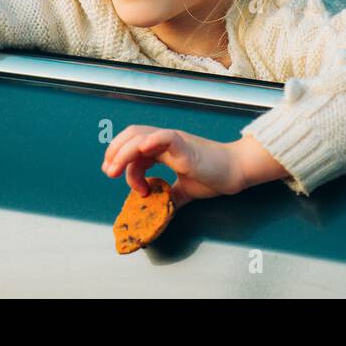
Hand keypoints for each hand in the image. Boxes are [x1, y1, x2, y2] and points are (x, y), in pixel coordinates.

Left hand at [101, 125, 245, 208]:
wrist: (236, 171)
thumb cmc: (214, 176)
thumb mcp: (184, 191)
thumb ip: (168, 196)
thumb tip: (156, 210)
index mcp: (163, 149)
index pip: (133, 147)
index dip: (120, 159)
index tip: (115, 175)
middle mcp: (165, 142)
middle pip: (131, 135)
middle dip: (114, 152)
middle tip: (109, 171)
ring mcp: (174, 142)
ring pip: (141, 136)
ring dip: (123, 152)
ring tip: (116, 169)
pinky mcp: (186, 146)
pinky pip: (165, 137)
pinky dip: (151, 141)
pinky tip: (142, 149)